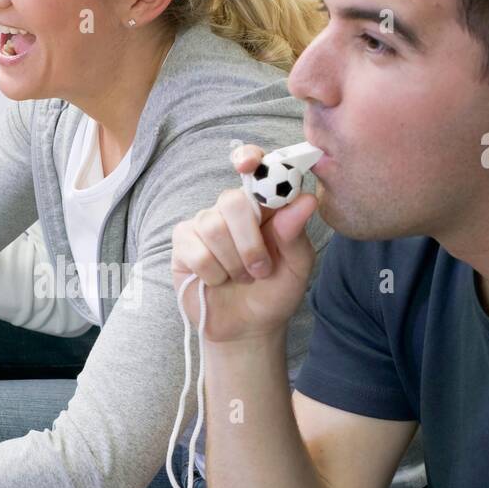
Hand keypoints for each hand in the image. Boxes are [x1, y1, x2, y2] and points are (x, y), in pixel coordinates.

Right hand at [171, 143, 317, 342]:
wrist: (248, 328)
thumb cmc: (275, 292)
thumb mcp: (297, 267)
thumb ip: (295, 234)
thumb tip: (306, 200)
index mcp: (263, 206)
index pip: (254, 166)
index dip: (249, 159)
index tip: (249, 165)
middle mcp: (231, 210)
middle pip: (231, 200)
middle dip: (249, 241)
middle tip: (260, 268)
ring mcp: (204, 225)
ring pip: (213, 227)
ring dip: (233, 262)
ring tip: (241, 278)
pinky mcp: (183, 245)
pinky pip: (195, 250)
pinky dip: (212, 272)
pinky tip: (217, 281)